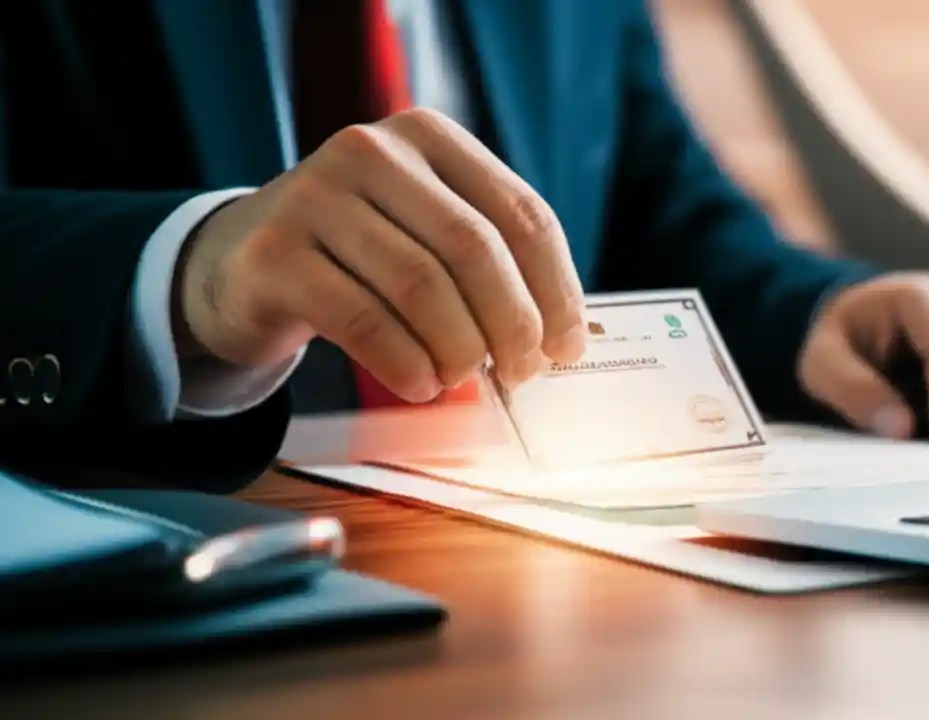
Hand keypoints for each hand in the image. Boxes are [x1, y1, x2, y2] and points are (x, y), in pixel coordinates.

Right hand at [175, 109, 586, 400]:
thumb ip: (492, 267)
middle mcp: (372, 151)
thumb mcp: (425, 234)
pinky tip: (420, 385)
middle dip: (512, 324)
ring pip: (421, 286)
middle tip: (520, 373)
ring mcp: (315, 195)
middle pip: (475, 248)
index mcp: (428, 137)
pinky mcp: (275, 253)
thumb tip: (568, 336)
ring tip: (462, 378)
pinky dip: (406, 365)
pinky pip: (364, 320)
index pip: (521, 213)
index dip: (556, 289)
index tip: (567, 346)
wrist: (240, 263)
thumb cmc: (359, 256)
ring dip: (459, 350)